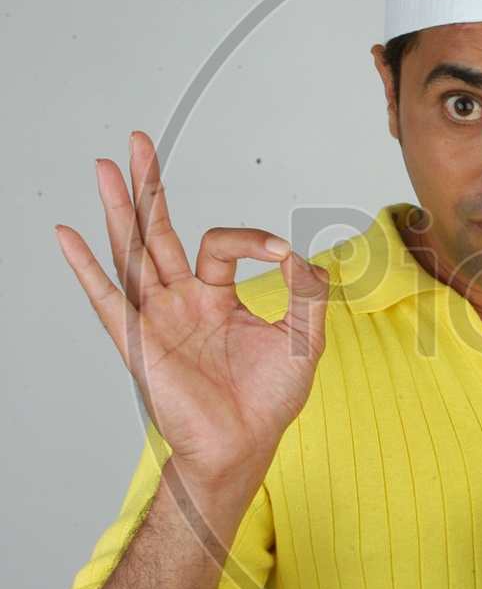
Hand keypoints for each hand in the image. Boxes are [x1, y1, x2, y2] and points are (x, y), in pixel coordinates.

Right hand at [56, 131, 328, 488]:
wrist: (244, 446)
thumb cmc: (269, 401)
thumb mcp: (304, 337)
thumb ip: (306, 291)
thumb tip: (297, 254)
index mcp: (215, 297)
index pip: (218, 244)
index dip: (250, 239)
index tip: (280, 254)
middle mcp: (180, 301)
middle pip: (157, 232)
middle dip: (148, 187)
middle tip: (136, 141)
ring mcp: (156, 319)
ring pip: (131, 252)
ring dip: (118, 210)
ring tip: (105, 168)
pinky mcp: (139, 342)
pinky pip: (107, 299)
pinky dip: (85, 268)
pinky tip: (67, 237)